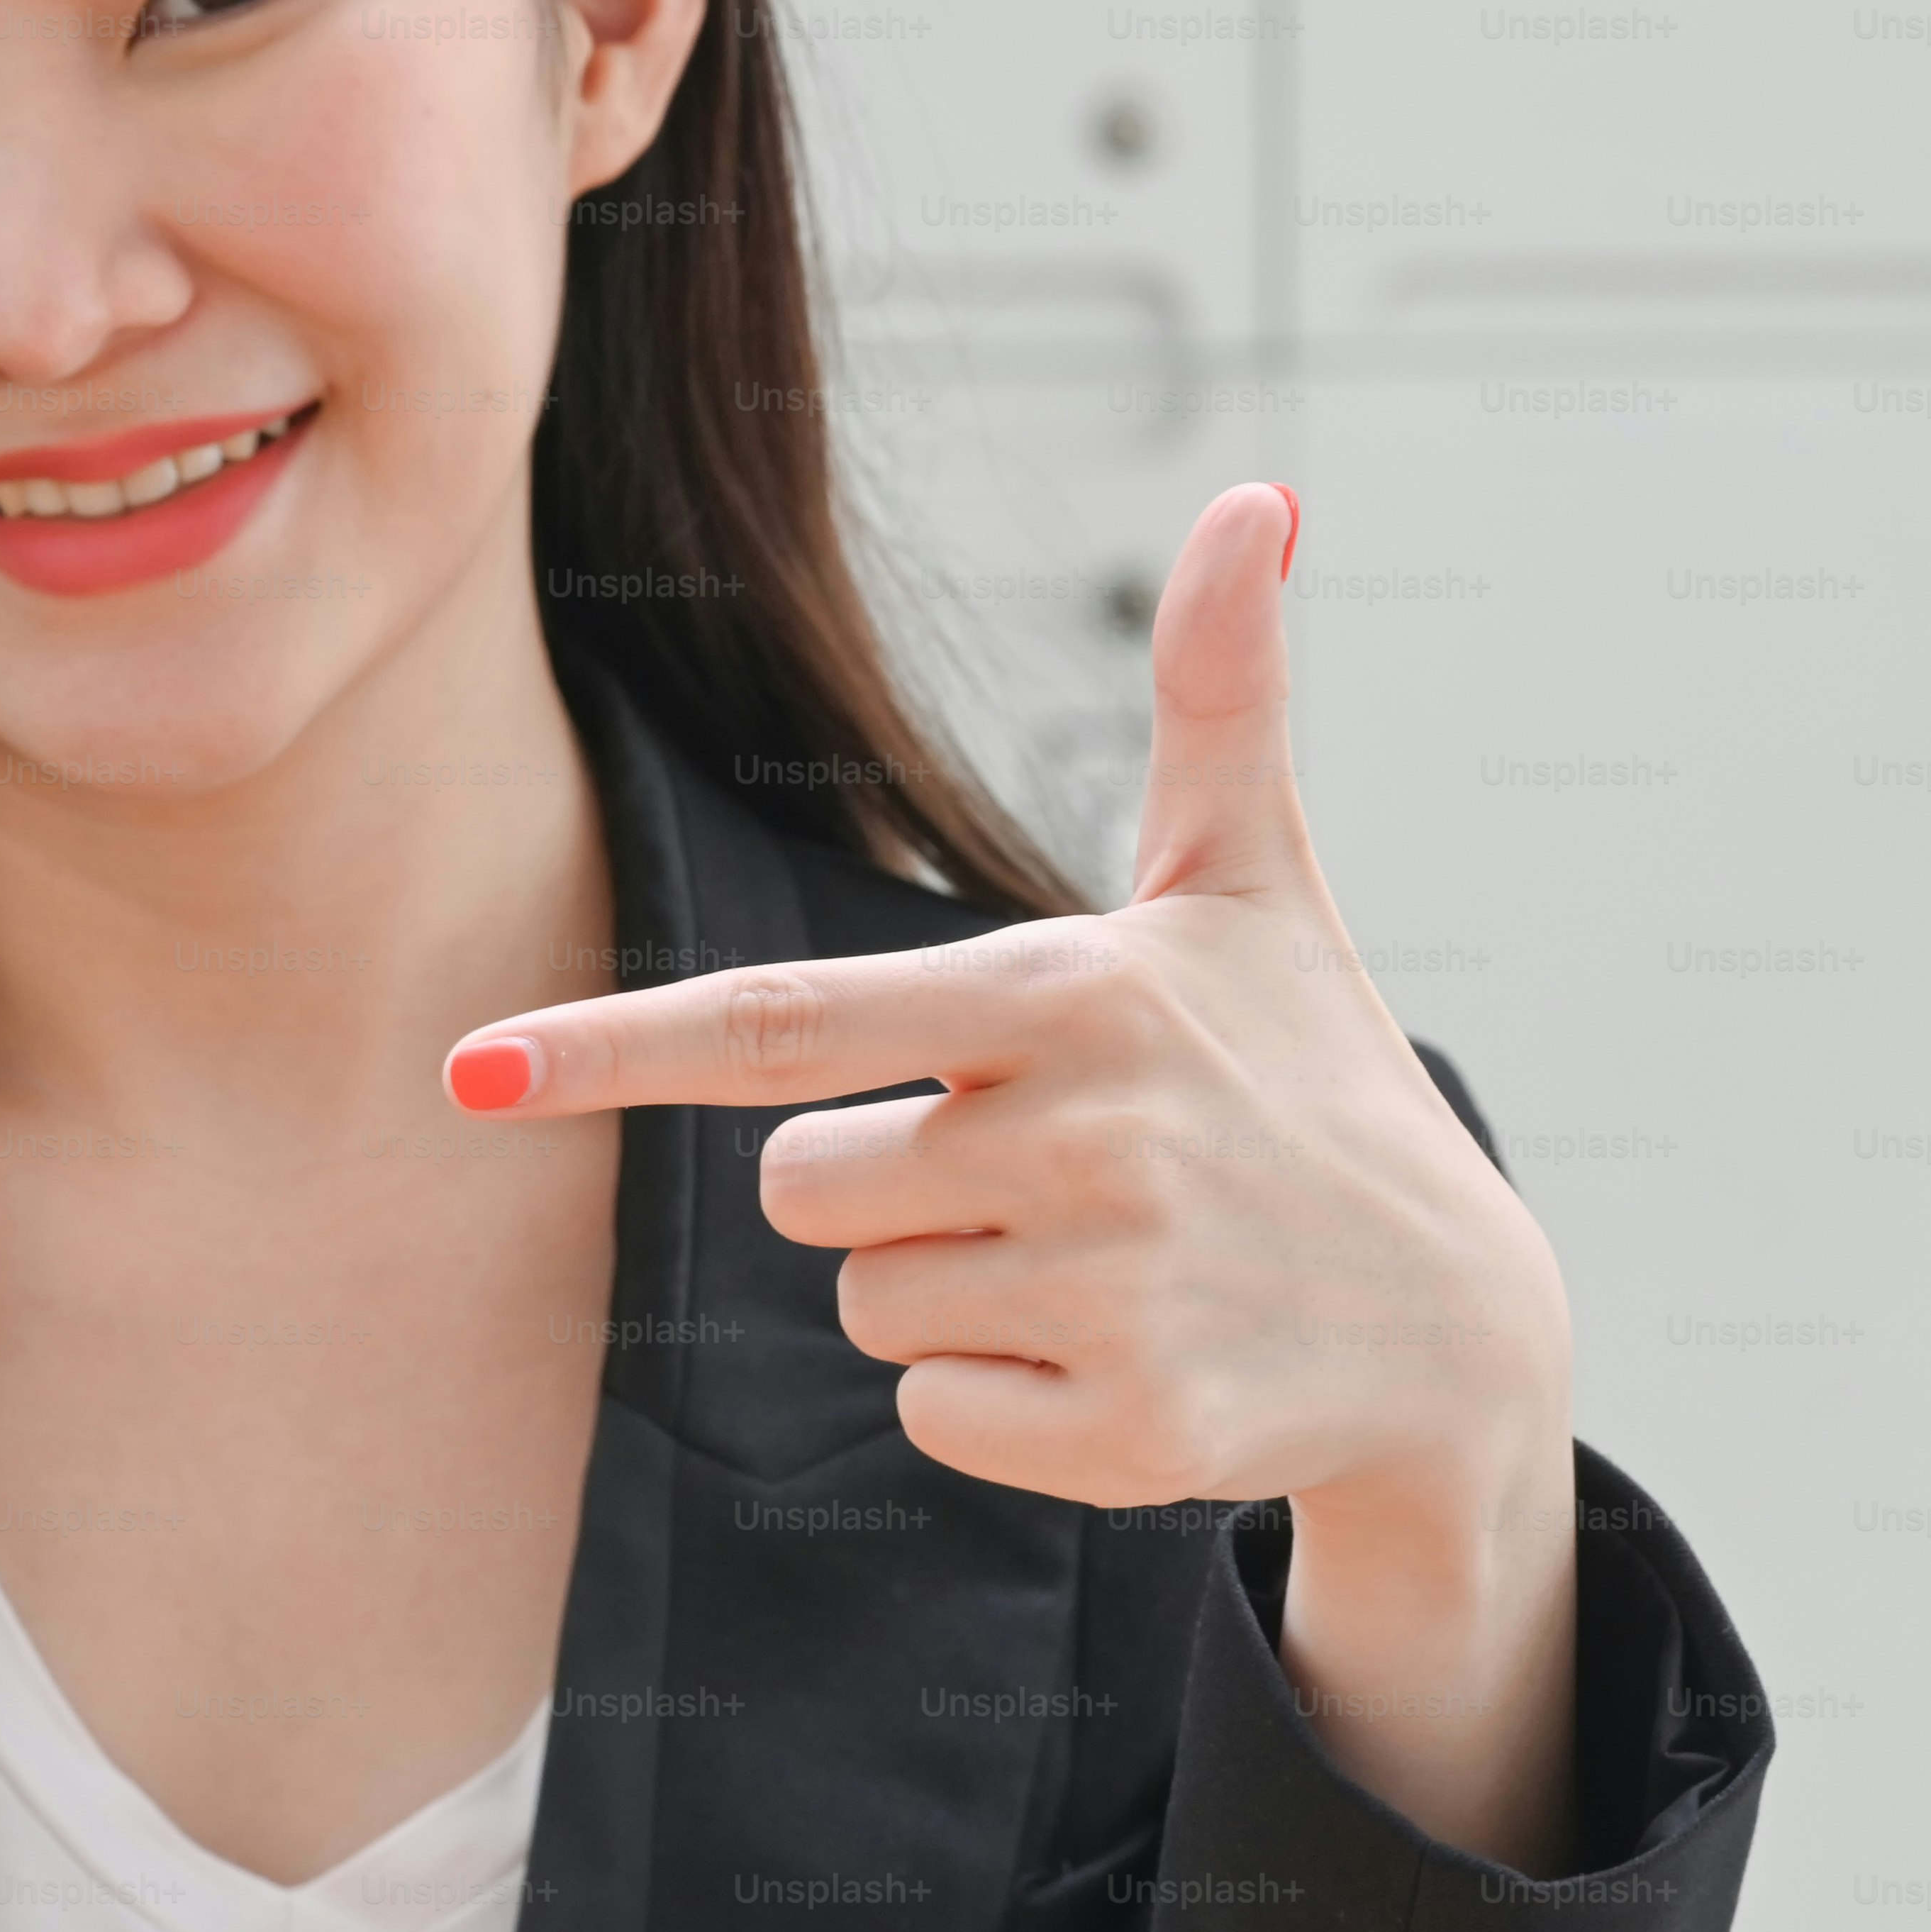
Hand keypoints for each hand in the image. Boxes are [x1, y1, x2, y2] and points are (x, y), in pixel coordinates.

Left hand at [440, 485, 1580, 1865]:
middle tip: (1057, 1169)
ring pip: (870, 1305)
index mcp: (1073, 998)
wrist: (1463, 1326)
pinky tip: (1135, 1358)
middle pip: (805, 1188)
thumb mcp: (1258, 887)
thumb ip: (1222, 695)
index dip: (609, 1045)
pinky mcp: (1134, 1436)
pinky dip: (1010, 1407)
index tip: (467, 1071)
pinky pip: (933, 1417)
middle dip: (891, 1184)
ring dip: (958, 1293)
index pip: (781, 1026)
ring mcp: (1113, 1295)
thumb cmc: (1316, 1077)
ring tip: (1113, 1260)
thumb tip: (1255, 495)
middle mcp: (1086, 1139)